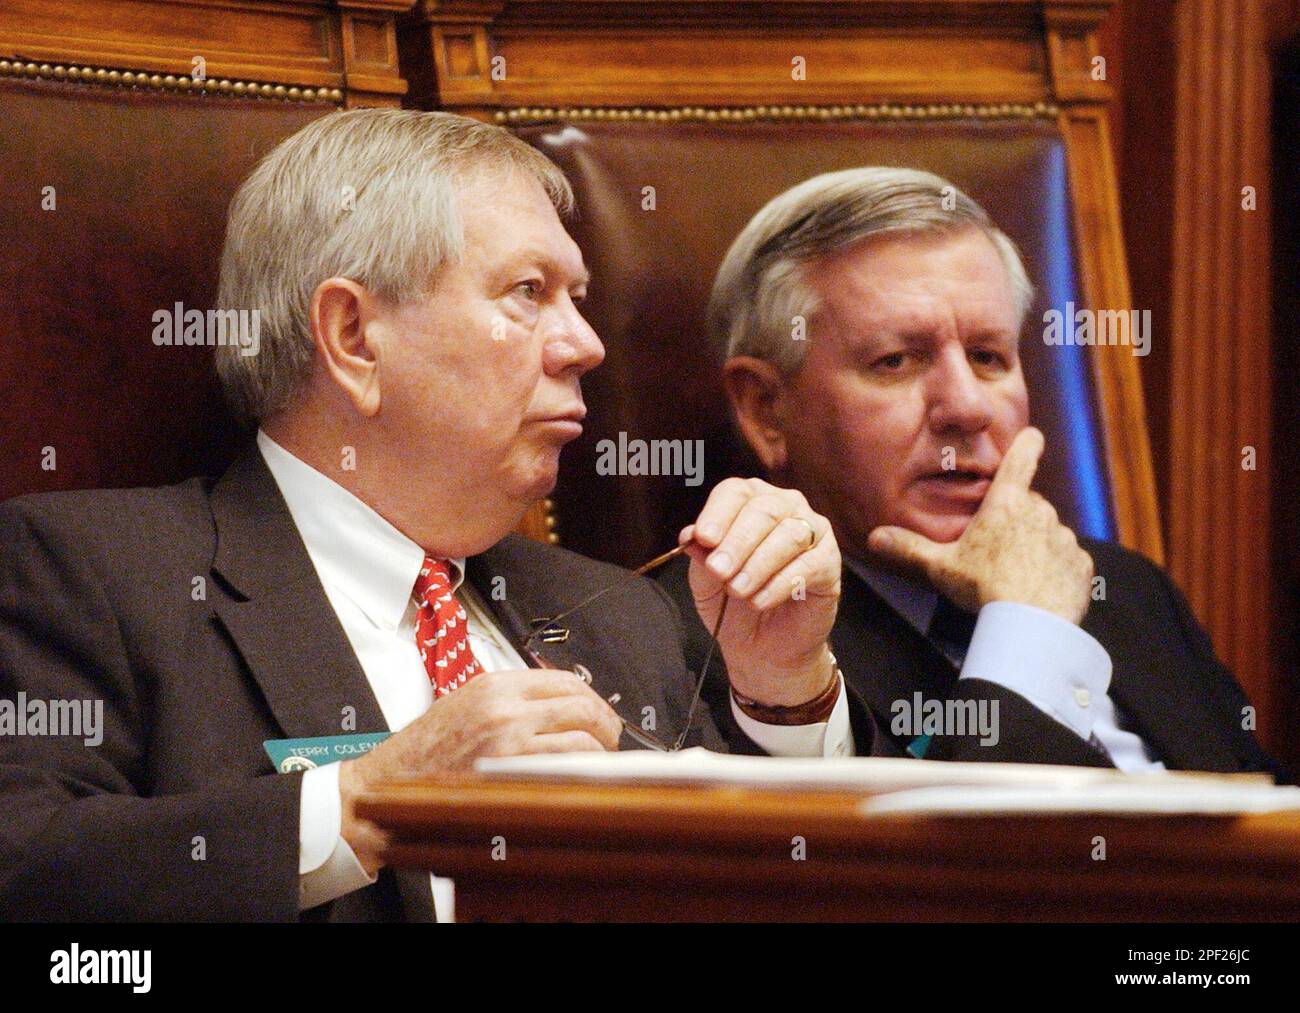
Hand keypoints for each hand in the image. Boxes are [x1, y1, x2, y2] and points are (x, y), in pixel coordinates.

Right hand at [338, 669, 621, 873]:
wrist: (386, 787)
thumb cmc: (423, 751)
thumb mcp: (467, 703)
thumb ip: (512, 700)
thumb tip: (561, 707)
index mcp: (495, 685)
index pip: (566, 681)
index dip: (592, 699)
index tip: (599, 715)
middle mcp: (506, 709)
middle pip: (583, 707)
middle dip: (606, 726)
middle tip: (610, 741)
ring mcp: (509, 744)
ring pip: (582, 741)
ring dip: (599, 754)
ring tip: (599, 765)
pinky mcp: (509, 778)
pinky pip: (564, 772)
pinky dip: (582, 776)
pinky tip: (581, 783)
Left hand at [680, 478, 840, 707]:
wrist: (762, 646)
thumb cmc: (732, 603)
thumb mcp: (705, 579)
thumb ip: (701, 555)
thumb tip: (689, 534)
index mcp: (749, 501)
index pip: (734, 492)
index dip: (717, 513)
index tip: (703, 538)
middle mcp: (784, 507)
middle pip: (764, 510)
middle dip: (738, 542)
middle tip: (719, 570)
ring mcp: (812, 531)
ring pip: (789, 535)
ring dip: (758, 564)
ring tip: (738, 591)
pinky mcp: (829, 562)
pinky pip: (809, 564)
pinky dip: (780, 584)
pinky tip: (760, 602)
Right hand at [867, 427, 1093, 623]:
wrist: (1031, 625)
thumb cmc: (984, 589)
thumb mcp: (940, 567)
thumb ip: (909, 548)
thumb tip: (874, 537)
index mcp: (1006, 503)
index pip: (1022, 458)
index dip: (1028, 443)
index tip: (1032, 435)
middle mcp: (1039, 512)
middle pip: (1029, 504)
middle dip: (1016, 518)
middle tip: (996, 548)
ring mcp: (1064, 538)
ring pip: (1048, 532)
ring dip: (1035, 544)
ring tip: (1015, 574)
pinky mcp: (1080, 564)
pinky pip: (1067, 560)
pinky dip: (1055, 568)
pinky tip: (1038, 588)